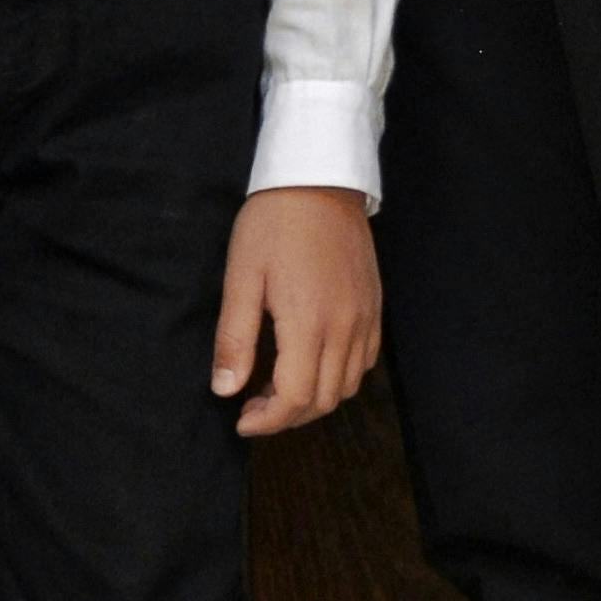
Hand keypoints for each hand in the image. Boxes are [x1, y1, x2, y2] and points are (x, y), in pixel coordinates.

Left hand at [213, 187, 382, 438]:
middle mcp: (345, 327)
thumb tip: (225, 390)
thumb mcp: (241, 276)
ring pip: (349, 386)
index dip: (267, 420)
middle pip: (325, 400)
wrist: (319, 179)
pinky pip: (365, 362)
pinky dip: (340, 378)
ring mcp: (366, 318)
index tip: (241, 420)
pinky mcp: (375, 307)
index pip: (295, 397)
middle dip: (287, 416)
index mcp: (309, 322)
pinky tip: (313, 364)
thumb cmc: (272, 223)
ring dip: (315, 400)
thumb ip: (234, 338)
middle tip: (253, 407)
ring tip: (279, 389)